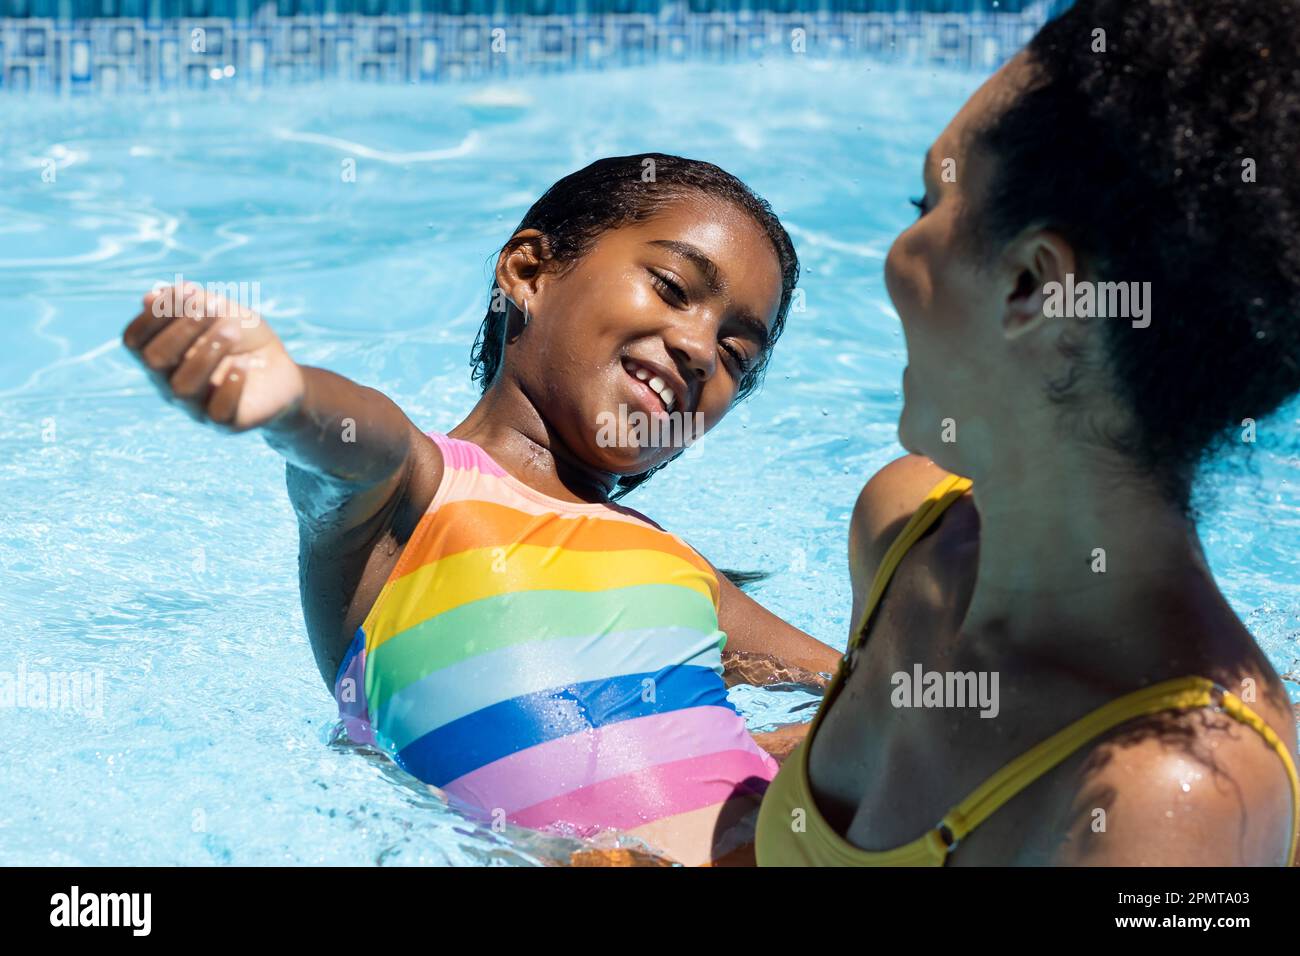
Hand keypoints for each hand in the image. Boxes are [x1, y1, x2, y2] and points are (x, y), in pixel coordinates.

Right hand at [122, 282, 304, 431]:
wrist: (283, 371)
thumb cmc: (245, 339)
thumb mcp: (222, 312)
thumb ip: (190, 303)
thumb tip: (149, 297)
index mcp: (161, 354)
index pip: (134, 340)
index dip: (153, 315)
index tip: (189, 291)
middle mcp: (169, 382)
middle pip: (154, 360)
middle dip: (184, 329)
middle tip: (217, 308)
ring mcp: (195, 406)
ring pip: (183, 387)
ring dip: (208, 352)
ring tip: (233, 332)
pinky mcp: (224, 423)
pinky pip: (218, 413)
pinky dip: (230, 386)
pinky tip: (244, 365)